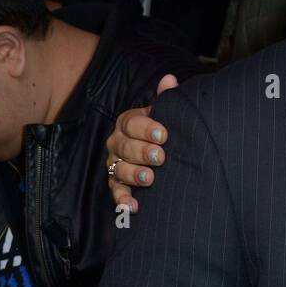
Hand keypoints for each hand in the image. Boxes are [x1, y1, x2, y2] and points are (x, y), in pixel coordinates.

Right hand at [106, 74, 178, 213]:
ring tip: (149, 178)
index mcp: (129, 123)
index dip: (145, 128)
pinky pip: (116, 191)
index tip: (163, 134)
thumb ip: (168, 98)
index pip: (130, 123)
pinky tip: (132, 206)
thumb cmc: (163, 132)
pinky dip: (123, 199)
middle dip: (141, 152)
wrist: (165, 152)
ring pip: (118, 168)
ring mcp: (116, 164)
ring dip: (133, 174)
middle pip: (124, 146)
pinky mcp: (118, 184)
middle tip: (160, 157)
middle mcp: (118, 143)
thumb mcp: (167, 114)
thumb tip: (169, 80)